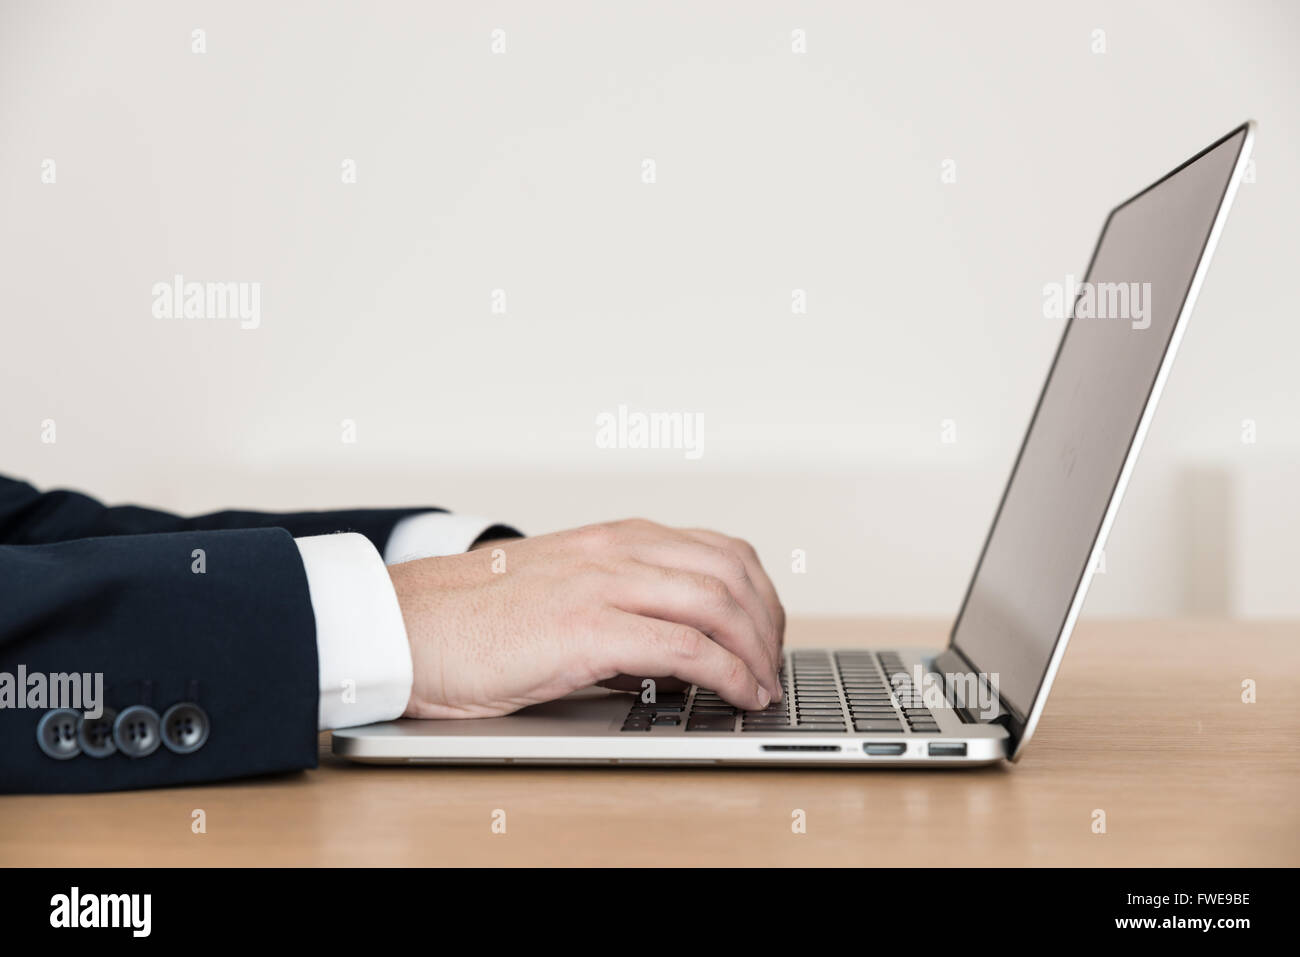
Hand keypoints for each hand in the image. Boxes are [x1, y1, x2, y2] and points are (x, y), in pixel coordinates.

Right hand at [388, 519, 784, 717]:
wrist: (408, 625)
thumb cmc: (474, 618)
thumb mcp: (563, 591)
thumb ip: (620, 603)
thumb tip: (673, 650)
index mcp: (615, 539)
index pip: (719, 550)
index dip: (759, 594)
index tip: (768, 632)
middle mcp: (618, 550)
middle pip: (732, 572)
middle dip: (769, 623)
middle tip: (774, 664)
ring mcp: (603, 583)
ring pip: (718, 603)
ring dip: (757, 650)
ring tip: (764, 687)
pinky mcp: (587, 627)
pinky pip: (685, 646)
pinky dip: (727, 673)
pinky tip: (738, 695)